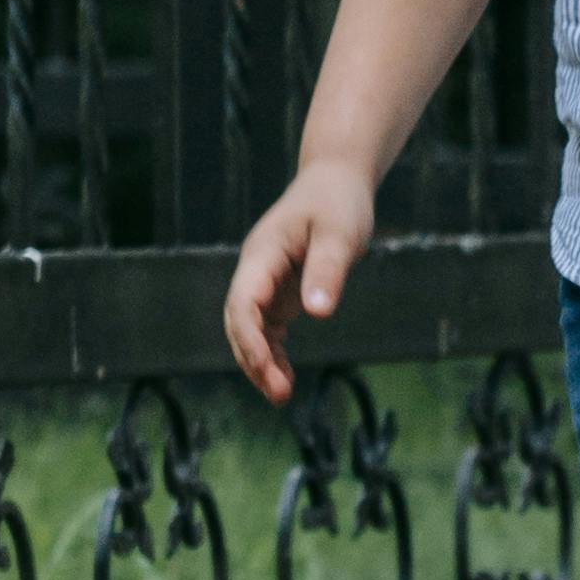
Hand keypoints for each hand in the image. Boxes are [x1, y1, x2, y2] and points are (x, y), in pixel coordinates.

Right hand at [224, 157, 378, 404]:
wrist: (335, 183)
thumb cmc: (338, 203)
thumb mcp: (339, 234)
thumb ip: (328, 271)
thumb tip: (318, 314)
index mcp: (263, 254)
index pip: (242, 302)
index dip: (249, 337)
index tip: (264, 366)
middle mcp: (256, 271)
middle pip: (240, 322)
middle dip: (253, 360)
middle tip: (279, 394)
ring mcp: (265, 283)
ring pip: (250, 331)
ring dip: (260, 363)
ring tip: (281, 396)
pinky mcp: (279, 293)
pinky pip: (268, 331)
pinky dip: (273, 355)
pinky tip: (285, 380)